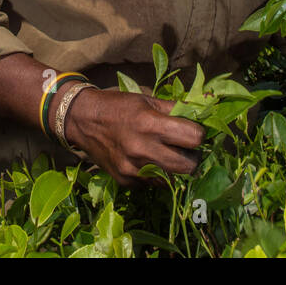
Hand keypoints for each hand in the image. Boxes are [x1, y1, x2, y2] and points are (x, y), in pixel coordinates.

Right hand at [63, 87, 203, 186]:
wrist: (82, 120)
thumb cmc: (118, 106)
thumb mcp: (147, 100)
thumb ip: (175, 109)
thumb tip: (203, 113)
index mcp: (149, 124)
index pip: (194, 138)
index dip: (200, 135)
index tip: (195, 132)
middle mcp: (141, 149)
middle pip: (189, 166)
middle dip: (193, 157)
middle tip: (187, 148)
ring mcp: (133, 169)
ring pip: (174, 179)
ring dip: (176, 169)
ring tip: (169, 154)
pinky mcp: (126, 181)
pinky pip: (154, 184)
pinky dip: (158, 174)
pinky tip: (149, 160)